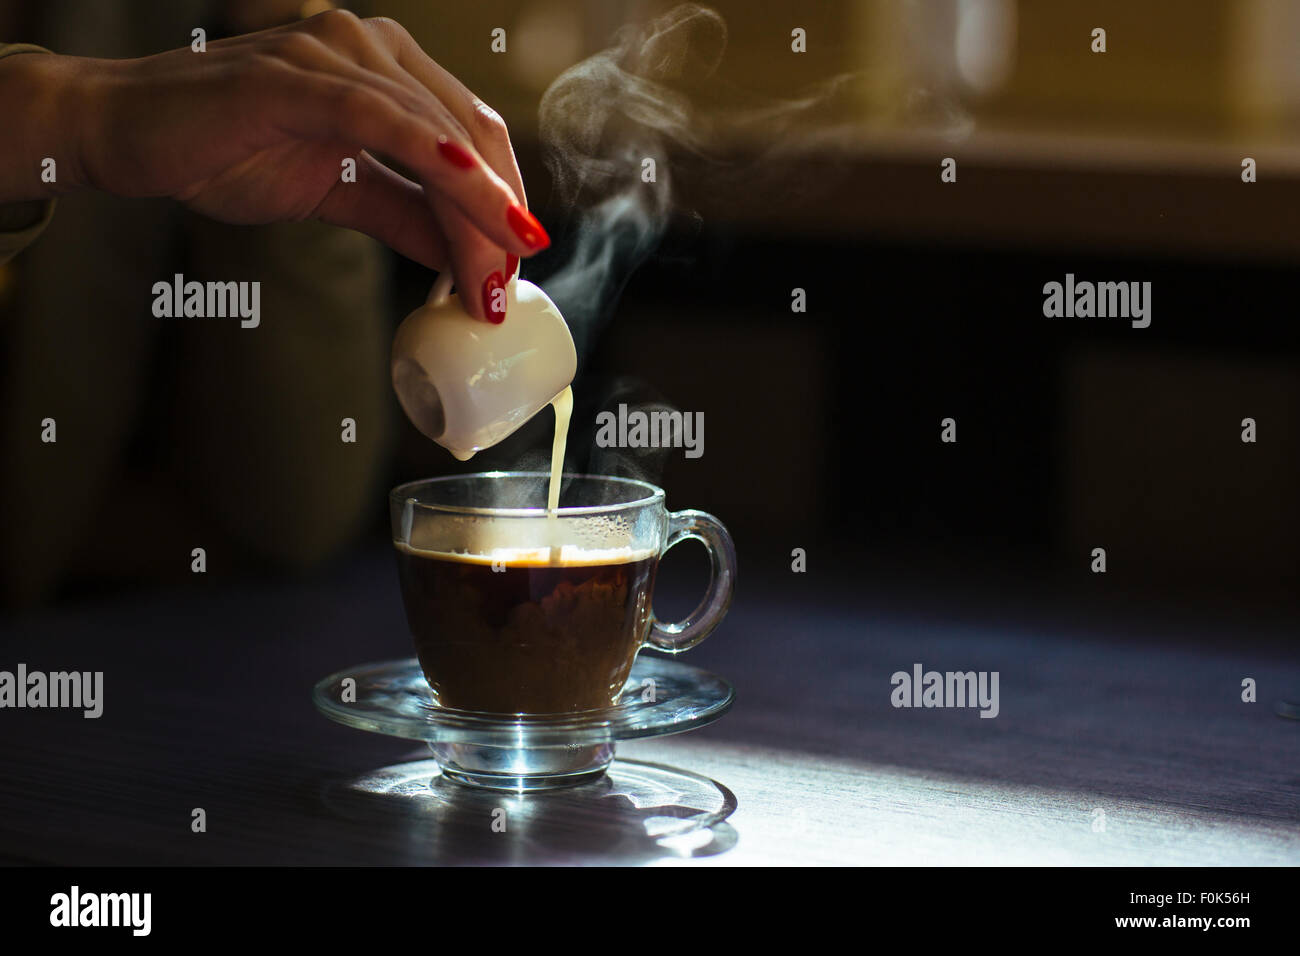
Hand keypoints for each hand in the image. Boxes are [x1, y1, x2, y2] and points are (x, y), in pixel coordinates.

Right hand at [7, 10, 546, 319]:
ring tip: (491, 274)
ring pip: (435, 133)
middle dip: (498, 216)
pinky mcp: (295, 77)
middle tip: (509, 282)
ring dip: (474, 209)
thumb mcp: (336, 192)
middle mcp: (368, 46)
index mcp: (384, 68)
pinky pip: (380, 117)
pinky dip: (431, 153)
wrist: (124, 130)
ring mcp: (333, 53)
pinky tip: (467, 188)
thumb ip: (403, 213)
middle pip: (468, 134)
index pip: (472, 134)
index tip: (519, 260)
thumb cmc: (223, 150)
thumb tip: (461, 254)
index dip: (504, 199)